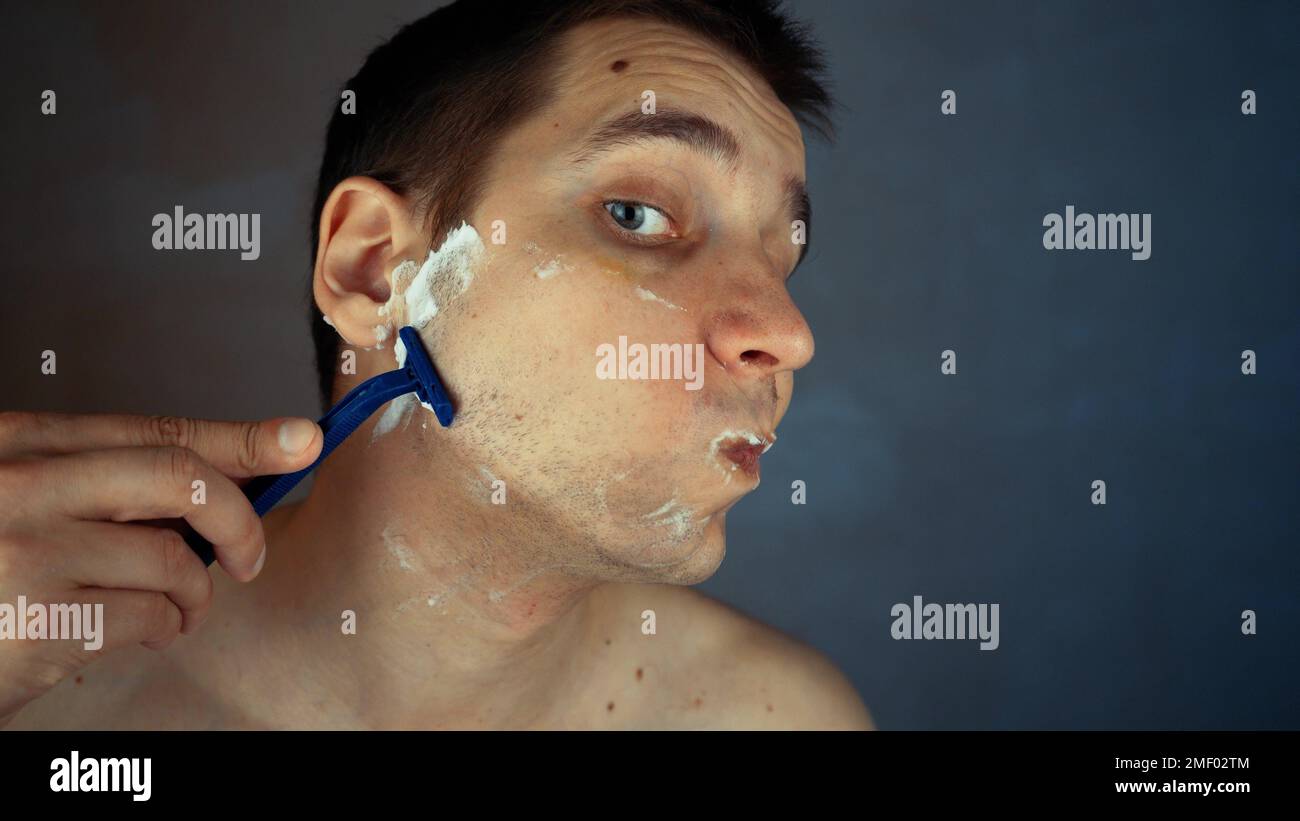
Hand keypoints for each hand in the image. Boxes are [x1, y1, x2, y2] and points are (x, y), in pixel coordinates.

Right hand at [0, 411, 320, 725]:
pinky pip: (151, 615)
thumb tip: (222, 482)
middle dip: (239, 517)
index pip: (153, 431)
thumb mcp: (26, 505)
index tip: (299, 440)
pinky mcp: (40, 619)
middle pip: (178, 477)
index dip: (239, 437)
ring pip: (172, 558)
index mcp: (22, 445)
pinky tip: (141, 634)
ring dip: (194, 593)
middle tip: (250, 556)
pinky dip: (167, 629)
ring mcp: (28, 551)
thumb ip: (107, 486)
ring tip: (172, 610)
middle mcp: (22, 485)